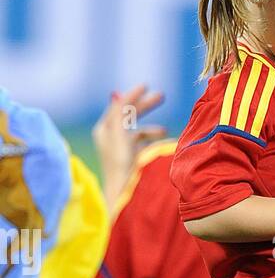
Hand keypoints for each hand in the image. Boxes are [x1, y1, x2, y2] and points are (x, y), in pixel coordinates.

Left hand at [92, 84, 166, 211]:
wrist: (123, 192)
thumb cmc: (120, 164)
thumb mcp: (119, 134)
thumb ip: (119, 113)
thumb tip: (118, 95)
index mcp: (105, 130)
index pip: (120, 106)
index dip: (133, 95)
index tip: (146, 86)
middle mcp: (111, 137)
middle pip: (129, 115)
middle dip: (145, 106)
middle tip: (162, 96)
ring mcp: (121, 149)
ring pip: (137, 131)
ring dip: (151, 128)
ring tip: (164, 130)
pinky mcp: (130, 160)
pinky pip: (142, 145)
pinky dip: (152, 142)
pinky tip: (162, 146)